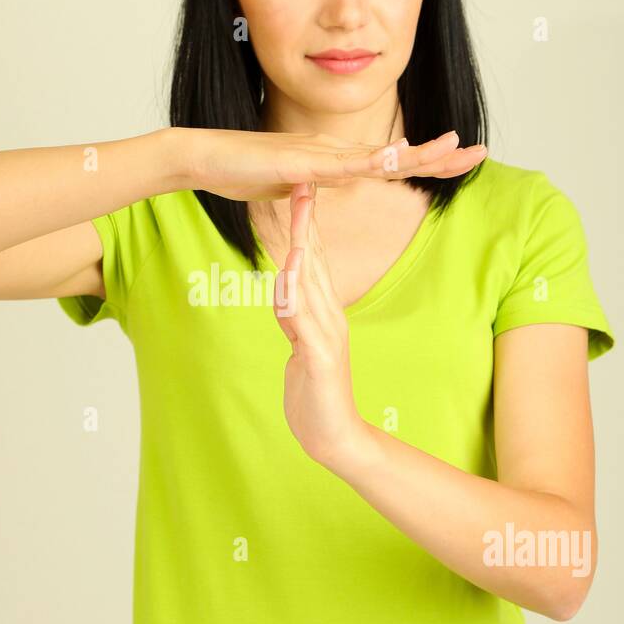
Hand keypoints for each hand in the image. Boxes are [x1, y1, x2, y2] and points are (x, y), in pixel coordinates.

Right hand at [183, 125, 485, 201]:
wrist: (203, 158)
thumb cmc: (240, 171)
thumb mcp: (288, 186)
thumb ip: (311, 186)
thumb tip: (326, 188)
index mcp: (336, 160)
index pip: (392, 160)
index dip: (429, 159)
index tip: (462, 158)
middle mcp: (334, 151)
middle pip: (397, 154)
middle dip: (441, 154)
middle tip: (481, 151)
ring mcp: (318, 154)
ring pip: (377, 156)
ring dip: (416, 153)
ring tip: (453, 148)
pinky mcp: (298, 162)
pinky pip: (339, 166)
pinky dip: (367, 164)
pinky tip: (392, 161)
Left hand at [273, 181, 366, 470]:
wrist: (335, 439)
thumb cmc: (316, 396)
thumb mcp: (301, 350)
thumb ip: (296, 321)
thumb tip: (288, 296)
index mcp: (325, 315)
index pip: (315, 262)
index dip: (307, 225)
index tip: (299, 192)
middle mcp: (331, 319)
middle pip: (317, 264)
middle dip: (307, 224)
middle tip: (302, 185)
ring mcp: (328, 339)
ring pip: (313, 289)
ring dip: (304, 255)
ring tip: (298, 224)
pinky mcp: (322, 360)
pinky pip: (306, 326)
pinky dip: (296, 303)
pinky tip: (289, 285)